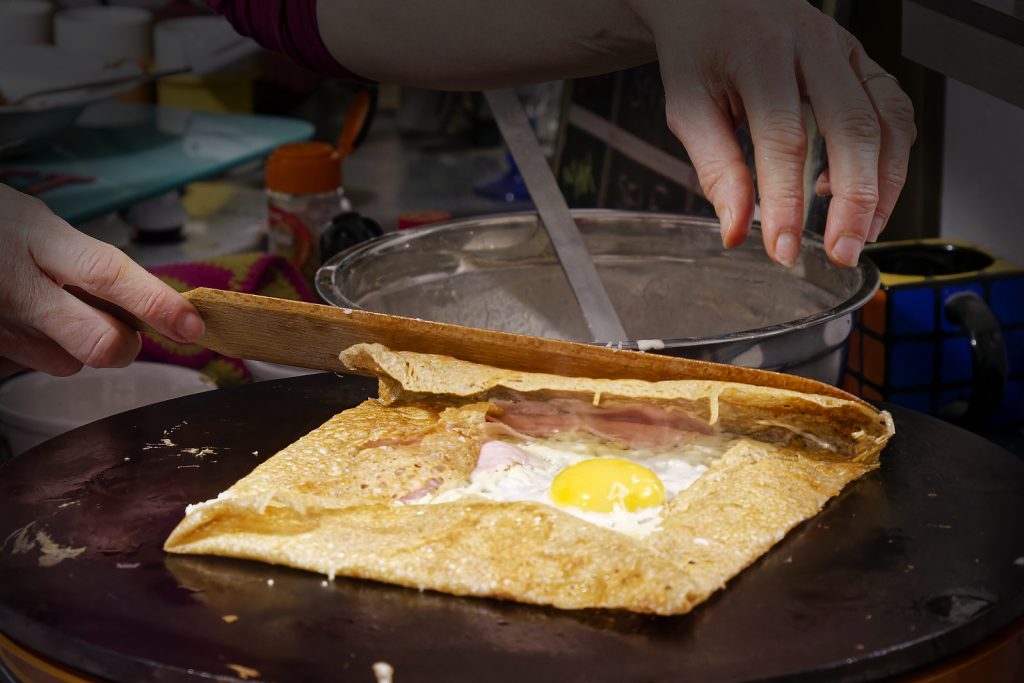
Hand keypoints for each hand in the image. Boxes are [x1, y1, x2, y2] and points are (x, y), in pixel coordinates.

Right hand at [0, 185, 203, 376]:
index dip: (157, 304)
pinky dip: (47, 349)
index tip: (193, 326)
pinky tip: (32, 320)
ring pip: (69, 363)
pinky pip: (36, 364)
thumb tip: (152, 304)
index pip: (109, 275)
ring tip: (59, 309)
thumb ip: (90, 263)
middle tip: (130, 330)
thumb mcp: (40, 224)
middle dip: (126, 345)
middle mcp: (17, 287)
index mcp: (38, 240)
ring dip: (81, 346)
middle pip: (98, 343)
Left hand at [628, 0, 916, 266]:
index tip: (781, 248)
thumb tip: (735, 230)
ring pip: (889, 119)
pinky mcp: (861, 62)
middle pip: (853, 127)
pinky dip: (887, 155)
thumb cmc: (699, 51)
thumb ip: (715, 169)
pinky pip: (893, 109)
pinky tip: (854, 189)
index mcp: (760, 53)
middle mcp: (813, 45)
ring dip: (884, 184)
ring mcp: (846, 50)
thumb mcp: (688, 107)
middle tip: (842, 253)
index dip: (786, 200)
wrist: (714, 0)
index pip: (783, 137)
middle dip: (854, 200)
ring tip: (861, 233)